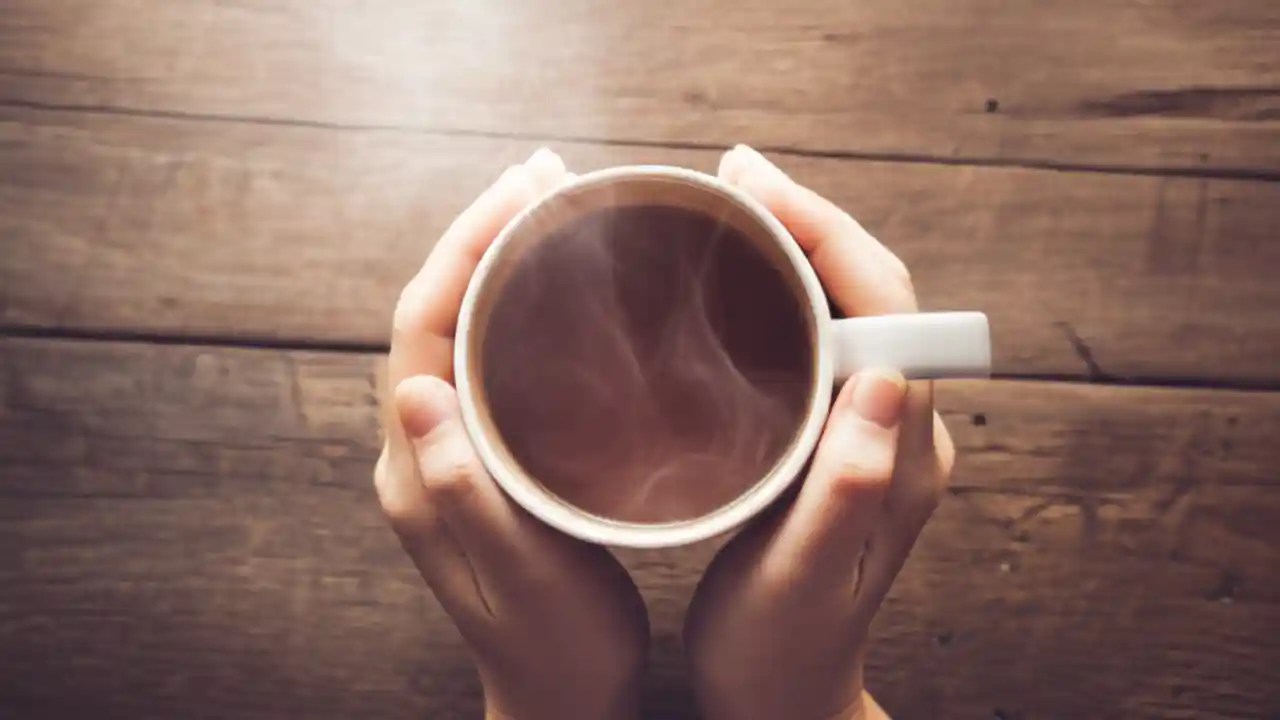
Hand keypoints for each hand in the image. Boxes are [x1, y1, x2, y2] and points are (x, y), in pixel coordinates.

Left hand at [373, 149, 648, 719]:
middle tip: (541, 177)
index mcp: (417, 473)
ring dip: (491, 262)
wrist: (560, 696)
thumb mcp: (520, 574)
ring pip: (454, 329)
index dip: (463, 249)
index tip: (521, 192)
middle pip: (431, 314)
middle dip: (477, 236)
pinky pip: (481, 358)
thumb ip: (465, 488)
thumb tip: (416, 391)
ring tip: (545, 210)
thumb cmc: (555, 644)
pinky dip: (510, 306)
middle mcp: (419, 452)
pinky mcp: (480, 459)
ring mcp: (446, 453)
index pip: (420, 331)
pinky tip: (552, 289)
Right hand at [683, 146, 955, 719]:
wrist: (783, 697)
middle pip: (873, 290)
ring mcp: (871, 433)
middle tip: (733, 174)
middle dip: (811, 219)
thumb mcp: (801, 580)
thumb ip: (848, 488)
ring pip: (849, 306)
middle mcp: (900, 431)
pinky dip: (782, 289)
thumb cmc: (782, 650)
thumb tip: (885, 378)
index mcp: (902, 456)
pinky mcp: (837, 440)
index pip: (887, 308)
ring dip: (798, 246)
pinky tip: (736, 277)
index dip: (827, 233)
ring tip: (733, 205)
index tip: (755, 187)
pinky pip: (823, 337)